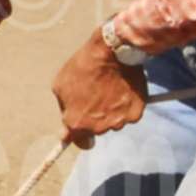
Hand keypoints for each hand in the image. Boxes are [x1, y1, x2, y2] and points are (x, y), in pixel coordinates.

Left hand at [53, 30, 146, 146]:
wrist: (111, 52)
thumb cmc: (83, 66)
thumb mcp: (61, 85)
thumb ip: (64, 108)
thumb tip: (66, 124)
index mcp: (77, 123)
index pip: (79, 142)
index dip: (80, 138)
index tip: (83, 134)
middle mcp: (98, 127)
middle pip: (97, 129)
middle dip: (95, 117)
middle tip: (96, 96)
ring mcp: (118, 121)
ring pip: (114, 121)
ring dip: (111, 111)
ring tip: (109, 88)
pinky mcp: (135, 113)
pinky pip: (129, 113)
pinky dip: (126, 104)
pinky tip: (122, 88)